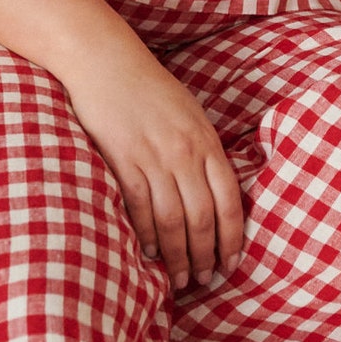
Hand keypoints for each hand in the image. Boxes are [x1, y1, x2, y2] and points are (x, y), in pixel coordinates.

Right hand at [56, 38, 243, 292]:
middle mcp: (185, 152)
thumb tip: (216, 190)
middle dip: (206, 255)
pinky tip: (150, 253)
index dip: (234, 238)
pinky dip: (147, 236)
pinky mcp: (123, 160)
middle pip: (203, 217)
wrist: (106, 61)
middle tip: (205, 280)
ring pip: (173, 220)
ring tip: (179, 279)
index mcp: (206, 141)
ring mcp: (154, 157)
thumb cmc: (149, 88)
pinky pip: (139, 208)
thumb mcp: (190, 114)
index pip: (230, 200)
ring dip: (178, 255)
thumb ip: (204, 150)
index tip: (233, 263)